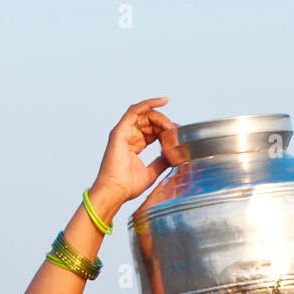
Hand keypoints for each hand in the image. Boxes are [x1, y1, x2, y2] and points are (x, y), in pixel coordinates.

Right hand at [89, 97, 178, 216]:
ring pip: (144, 114)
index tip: (178, 133)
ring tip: (170, 124)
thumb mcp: (152, 172)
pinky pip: (135, 111)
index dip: (165, 130)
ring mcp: (123, 132)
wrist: (115, 191)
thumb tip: (173, 156)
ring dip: (159, 116)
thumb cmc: (128, 186)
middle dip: (164, 122)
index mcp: (134, 145)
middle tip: (176, 129)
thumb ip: (161, 162)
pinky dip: (148, 104)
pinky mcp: (120, 130)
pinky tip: (162, 102)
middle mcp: (128, 136)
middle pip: (148, 120)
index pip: (151, 130)